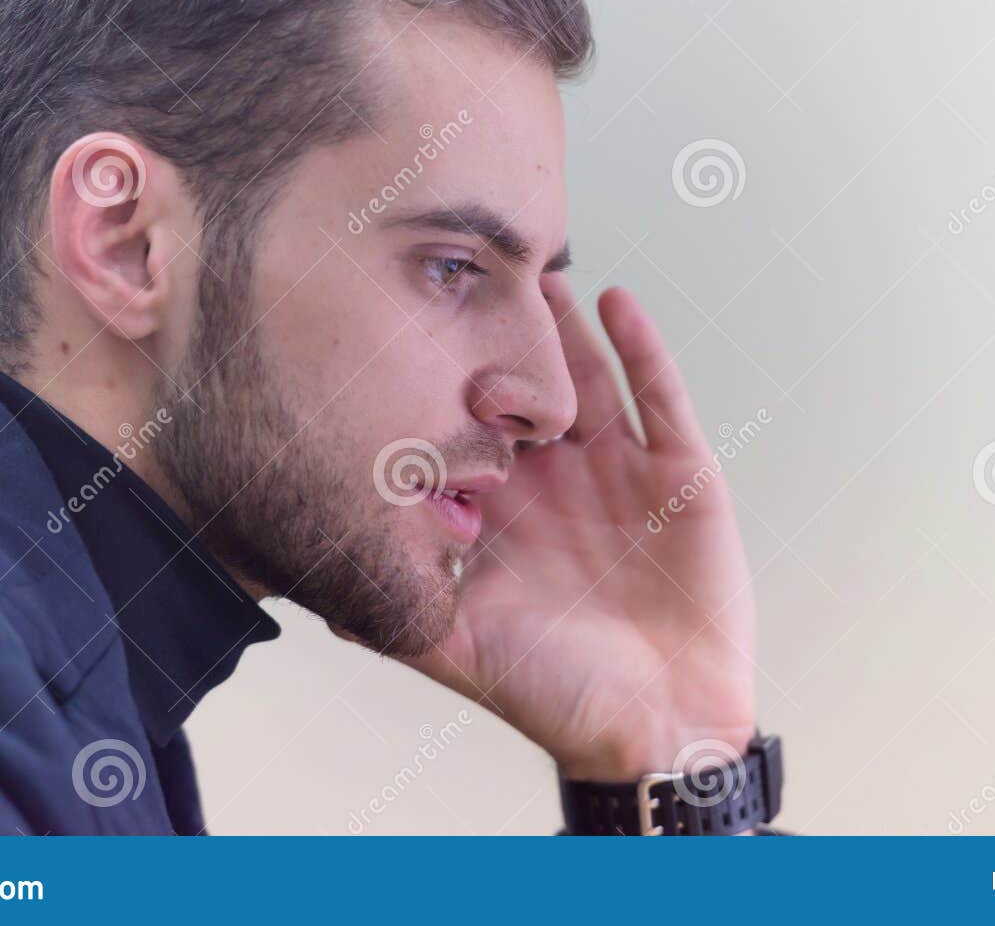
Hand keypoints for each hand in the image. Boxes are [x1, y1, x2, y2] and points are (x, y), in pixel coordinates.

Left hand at [394, 275, 756, 779]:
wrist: (660, 725)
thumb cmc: (560, 695)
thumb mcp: (460, 650)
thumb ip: (396, 611)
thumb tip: (315, 583)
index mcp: (505, 514)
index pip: (464, 431)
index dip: (434, 385)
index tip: (396, 329)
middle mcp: (557, 483)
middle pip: (521, 390)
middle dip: (494, 338)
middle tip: (459, 275)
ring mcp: (619, 471)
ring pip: (585, 377)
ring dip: (560, 327)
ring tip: (529, 269)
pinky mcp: (678, 470)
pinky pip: (659, 397)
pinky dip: (640, 347)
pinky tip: (614, 300)